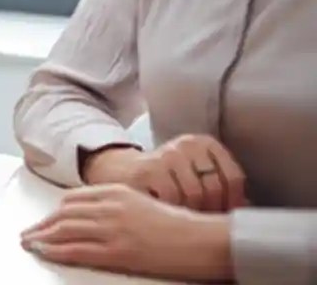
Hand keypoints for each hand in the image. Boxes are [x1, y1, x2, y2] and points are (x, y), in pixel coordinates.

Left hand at [21, 184, 232, 281]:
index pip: (74, 199)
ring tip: (29, 242)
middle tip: (29, 231)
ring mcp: (111, 229)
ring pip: (64, 229)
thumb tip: (96, 217)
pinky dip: (55, 249)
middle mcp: (110, 206)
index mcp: (118, 192)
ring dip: (42, 236)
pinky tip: (45, 251)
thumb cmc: (180, 226)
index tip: (47, 218)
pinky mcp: (116, 251)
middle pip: (64, 213)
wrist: (202, 239)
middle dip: (43, 223)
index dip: (56, 210)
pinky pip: (76, 249)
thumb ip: (119, 206)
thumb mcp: (144, 204)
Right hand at [82, 134, 247, 211]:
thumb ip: (219, 187)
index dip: (234, 203)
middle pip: (215, 188)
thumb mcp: (193, 172)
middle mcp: (186, 145)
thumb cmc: (163, 177)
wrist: (118, 169)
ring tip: (186, 221)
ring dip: (192, 214)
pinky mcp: (146, 170)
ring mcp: (166, 156)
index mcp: (203, 143)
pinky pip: (171, 200)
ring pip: (194, 196)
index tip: (226, 216)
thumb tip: (247, 209)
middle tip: (203, 223)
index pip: (234, 177)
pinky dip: (172, 212)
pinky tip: (167, 215)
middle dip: (212, 211)